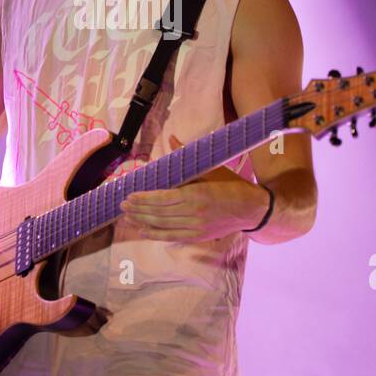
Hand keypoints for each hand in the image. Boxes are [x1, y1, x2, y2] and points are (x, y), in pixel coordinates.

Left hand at [119, 135, 269, 241]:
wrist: (253, 209)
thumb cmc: (231, 185)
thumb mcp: (210, 168)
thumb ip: (186, 156)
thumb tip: (170, 139)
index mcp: (196, 194)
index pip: (163, 198)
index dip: (144, 198)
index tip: (129, 194)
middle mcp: (194, 213)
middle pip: (159, 213)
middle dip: (138, 209)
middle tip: (122, 204)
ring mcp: (196, 227)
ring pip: (162, 226)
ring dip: (142, 221)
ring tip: (127, 216)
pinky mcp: (198, 236)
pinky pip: (171, 236)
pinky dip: (155, 234)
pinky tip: (142, 230)